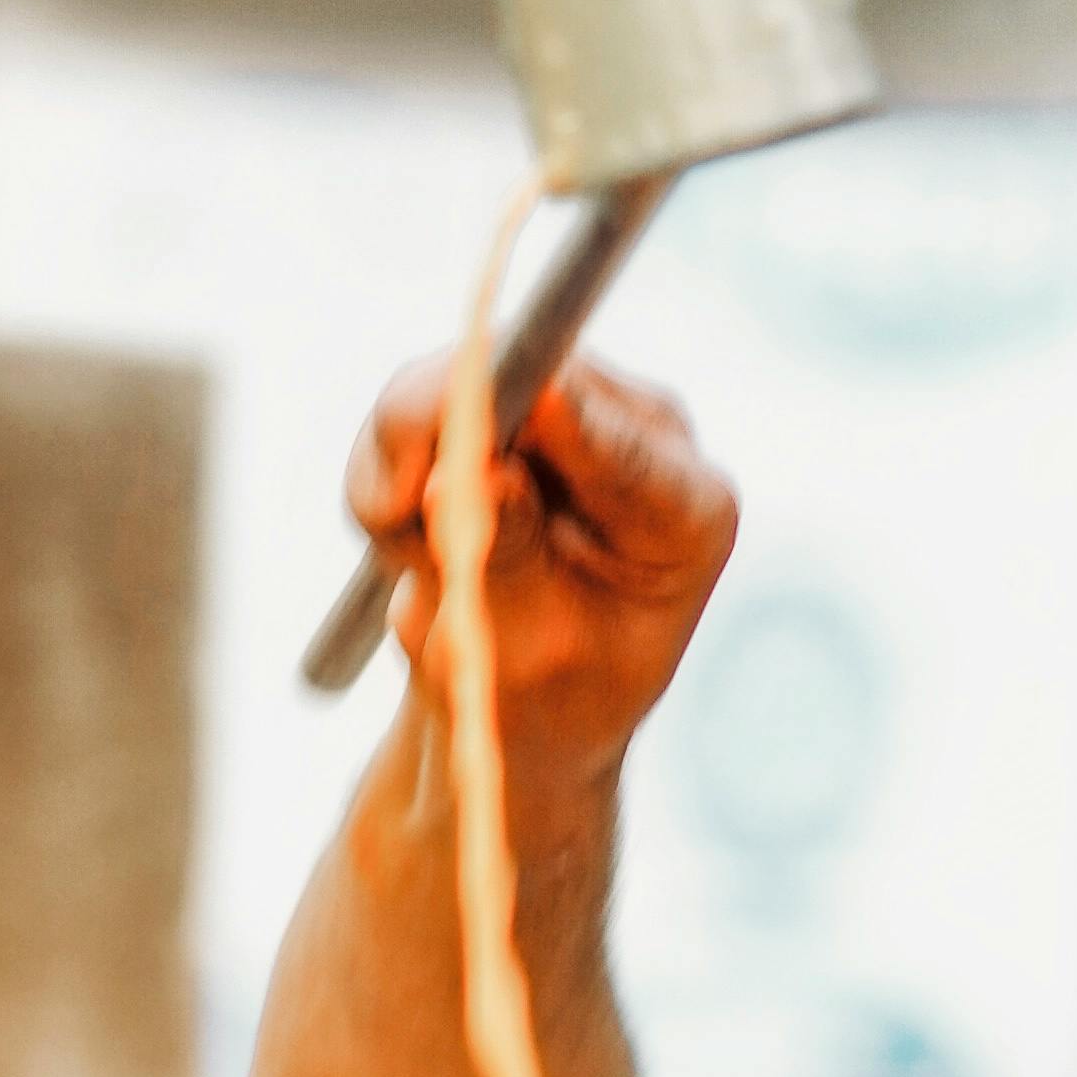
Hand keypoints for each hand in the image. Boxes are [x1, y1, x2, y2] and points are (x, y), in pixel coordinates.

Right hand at [342, 351, 737, 808]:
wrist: (521, 696)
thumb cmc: (546, 694)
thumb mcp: (529, 654)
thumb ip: (509, 563)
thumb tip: (477, 473)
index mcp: (689, 515)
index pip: (634, 456)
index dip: (580, 426)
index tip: (543, 404)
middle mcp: (644, 436)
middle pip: (534, 381)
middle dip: (445, 440)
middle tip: (397, 526)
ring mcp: (573, 402)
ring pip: (454, 380)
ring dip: (403, 465)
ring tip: (416, 559)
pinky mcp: (502, 391)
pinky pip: (415, 398)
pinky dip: (387, 467)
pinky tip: (408, 535)